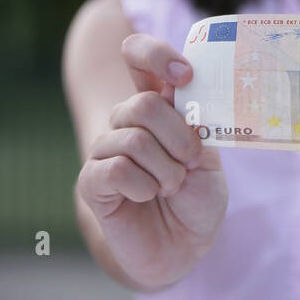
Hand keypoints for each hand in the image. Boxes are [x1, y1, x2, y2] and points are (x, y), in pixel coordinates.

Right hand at [76, 33, 228, 288]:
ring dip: (165, 170)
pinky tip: (147, 197)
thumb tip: (179, 85)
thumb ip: (192, 119)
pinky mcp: (92, 181)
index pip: (139, 56)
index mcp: (157, 103)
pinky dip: (143, 186)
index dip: (155, 54)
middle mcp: (127, 120)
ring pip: (133, 139)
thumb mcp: (208, 153)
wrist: (186, 246)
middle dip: (178, 139)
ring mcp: (106, 149)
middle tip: (188, 164)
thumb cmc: (199, 197)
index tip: (184, 75)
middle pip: (143, 105)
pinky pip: (116, 169)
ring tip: (170, 187)